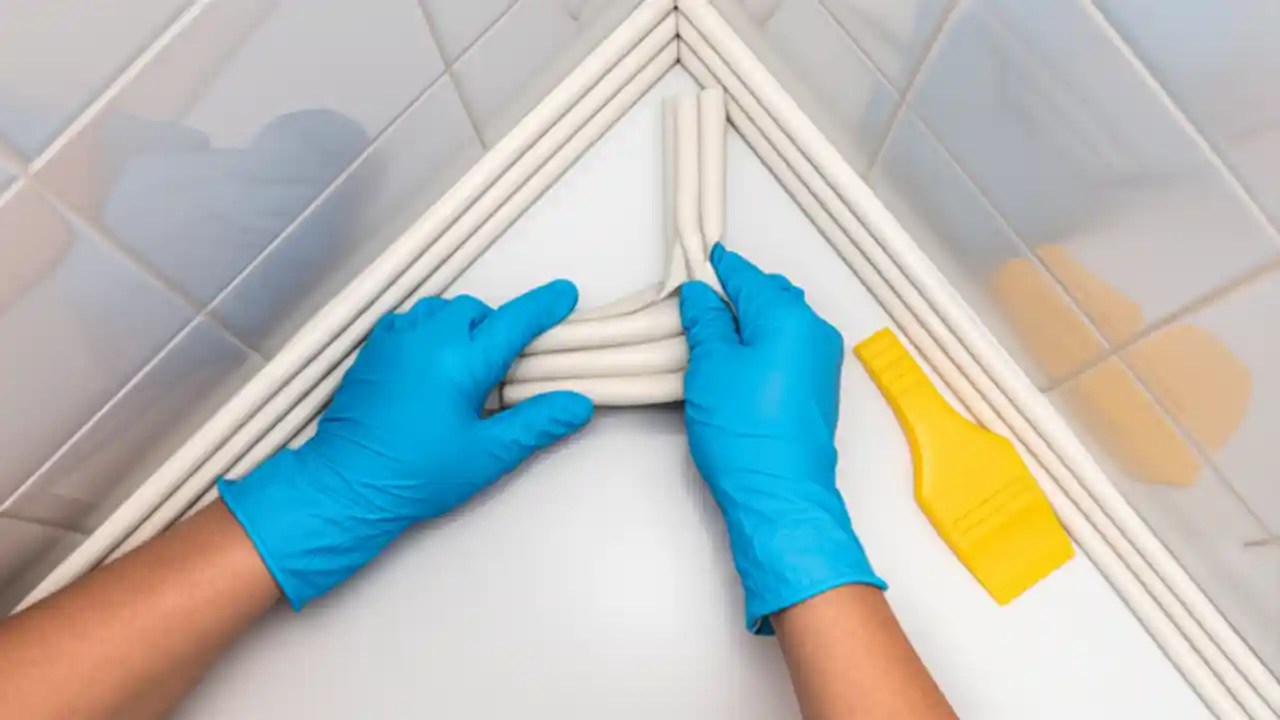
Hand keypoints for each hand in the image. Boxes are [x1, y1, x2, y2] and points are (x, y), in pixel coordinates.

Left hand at [220, 281, 595, 607]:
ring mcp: (395, 340)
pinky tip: (432, 360)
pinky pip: (411, 321)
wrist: (348, 485)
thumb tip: (578, 404)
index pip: (514, 320)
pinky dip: (430, 329)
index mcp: (461, 361)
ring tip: (469, 361)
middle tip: (507, 363)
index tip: (565, 295)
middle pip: (477, 311)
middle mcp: (428, 338)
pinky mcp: (373, 350)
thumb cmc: (419, 473)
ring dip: (463, 324)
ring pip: (441, 310)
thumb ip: (536, 424)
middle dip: (498, 325)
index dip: (544, 306)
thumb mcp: (487, 455)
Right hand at [680, 245, 883, 633]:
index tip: (698, 260)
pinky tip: (736, 363)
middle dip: (735, 295)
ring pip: (781, 324)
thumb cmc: (745, 433)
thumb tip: (700, 295)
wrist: (778, 493)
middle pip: (769, 297)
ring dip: (749, 323)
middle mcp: (814, 333)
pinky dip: (763, 346)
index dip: (718, 268)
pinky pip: (789, 350)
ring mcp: (820, 363)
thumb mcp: (710, 367)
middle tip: (696, 303)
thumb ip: (706, 321)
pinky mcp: (816, 390)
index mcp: (789, 317)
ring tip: (712, 336)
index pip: (748, 277)